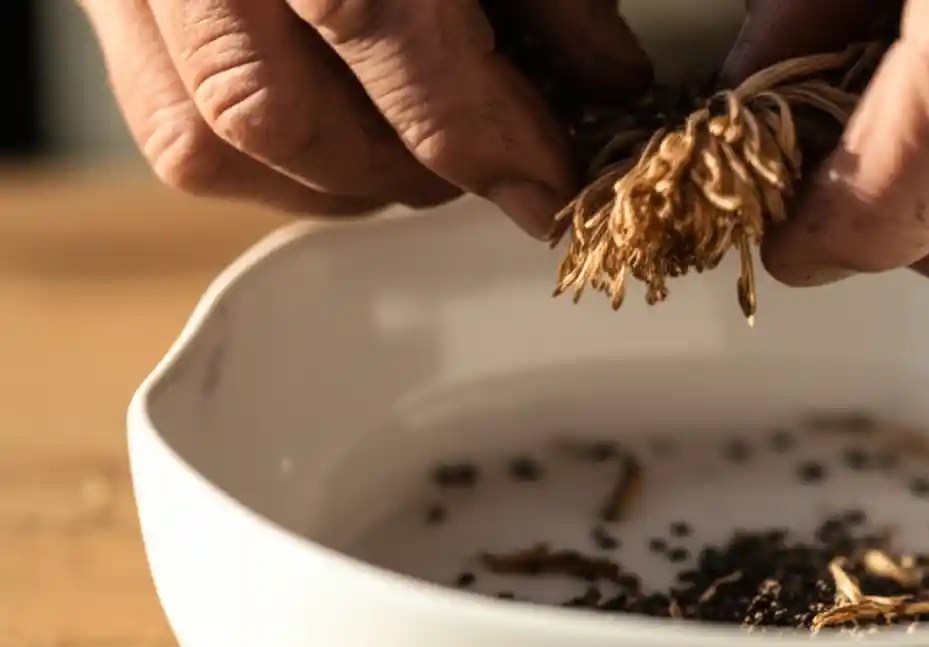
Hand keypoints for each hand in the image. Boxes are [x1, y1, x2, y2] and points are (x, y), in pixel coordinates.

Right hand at [80, 0, 649, 235]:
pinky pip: (173, 129)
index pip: (384, 28)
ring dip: (335, 178)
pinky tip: (337, 133)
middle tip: (485, 163)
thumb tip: (604, 78)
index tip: (548, 185)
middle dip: (408, 171)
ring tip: (414, 154)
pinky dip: (268, 161)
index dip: (482, 133)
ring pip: (214, 139)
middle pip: (284, 112)